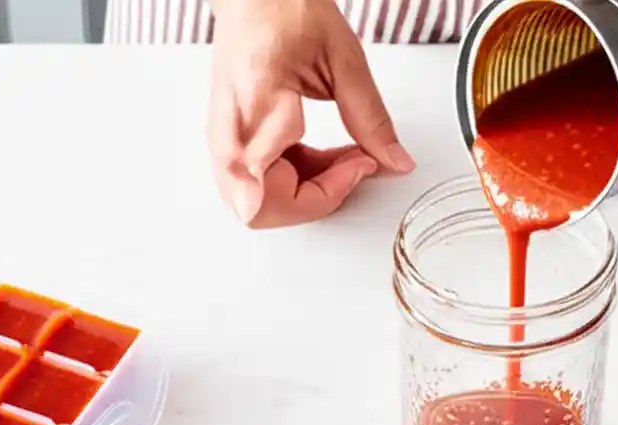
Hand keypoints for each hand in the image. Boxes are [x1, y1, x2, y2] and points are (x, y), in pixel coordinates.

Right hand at [207, 0, 415, 228]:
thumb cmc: (284, 10)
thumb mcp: (344, 62)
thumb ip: (370, 120)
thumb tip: (395, 162)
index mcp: (258, 107)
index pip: (283, 193)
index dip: (332, 191)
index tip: (362, 163)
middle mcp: (230, 130)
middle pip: (261, 211)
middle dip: (314, 200)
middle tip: (350, 165)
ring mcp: (222, 139)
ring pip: (256, 204)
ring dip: (302, 192)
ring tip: (334, 157)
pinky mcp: (225, 142)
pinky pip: (254, 184)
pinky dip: (290, 180)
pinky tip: (312, 153)